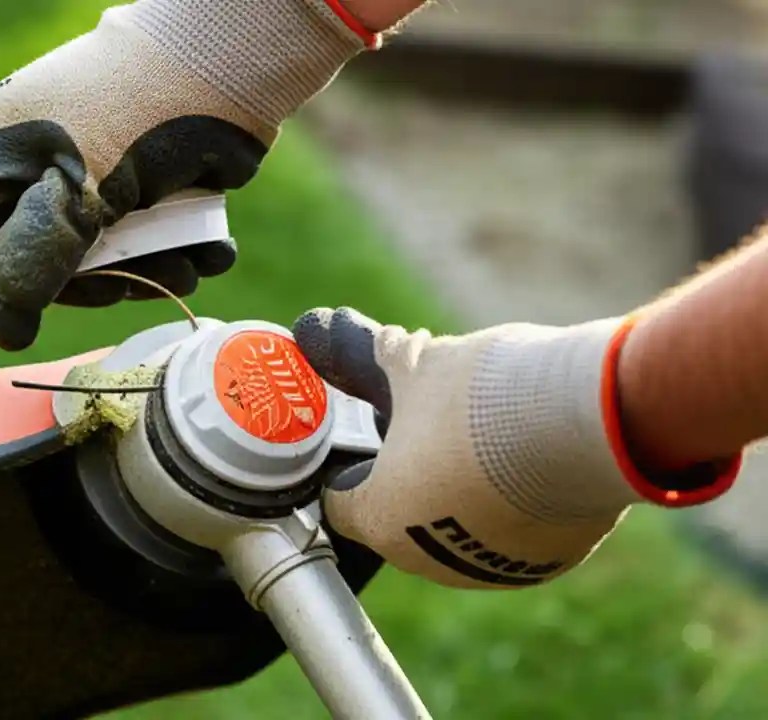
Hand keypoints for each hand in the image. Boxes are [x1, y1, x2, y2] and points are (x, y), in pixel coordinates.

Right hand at [0, 0, 369, 349]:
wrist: (216, 57)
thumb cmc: (129, 108)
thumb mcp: (76, 187)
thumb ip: (38, 254)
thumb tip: (10, 331)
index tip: (35, 319)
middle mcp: (14, 182)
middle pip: (33, 271)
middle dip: (93, 286)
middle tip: (131, 287)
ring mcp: (69, 186)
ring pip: (94, 262)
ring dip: (144, 275)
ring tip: (186, 267)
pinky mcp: (121, 190)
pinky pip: (134, 243)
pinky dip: (170, 255)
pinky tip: (205, 252)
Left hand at [293, 308, 735, 588]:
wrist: (593, 422)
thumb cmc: (485, 396)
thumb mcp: (416, 366)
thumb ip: (361, 355)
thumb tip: (312, 326)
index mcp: (381, 518)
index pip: (342, 501)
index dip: (351, 462)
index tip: (374, 432)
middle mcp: (427, 559)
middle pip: (397, 515)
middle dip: (406, 473)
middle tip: (428, 425)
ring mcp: (488, 568)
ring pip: (453, 527)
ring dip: (456, 490)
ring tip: (479, 436)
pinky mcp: (543, 563)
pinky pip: (510, 535)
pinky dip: (509, 505)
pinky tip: (524, 460)